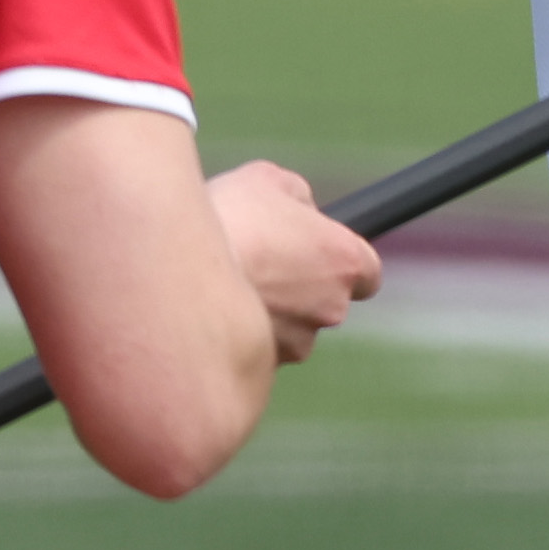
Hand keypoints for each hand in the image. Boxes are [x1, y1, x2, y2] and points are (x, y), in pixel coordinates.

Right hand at [207, 160, 380, 364]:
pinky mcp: (266, 368)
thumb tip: (302, 211)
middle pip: (327, 301)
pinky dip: (246, 332)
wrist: (180, 272)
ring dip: (271, 310)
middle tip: (263, 259)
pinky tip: (217, 306)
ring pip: (292, 328)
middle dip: (301, 286)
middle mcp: (331, 308)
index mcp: (345, 261)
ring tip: (233, 280)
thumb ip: (298, 197)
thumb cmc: (229, 218)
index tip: (317, 253)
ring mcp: (298, 343)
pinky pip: (261, 348)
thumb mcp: (268, 181)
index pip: (367, 274)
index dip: (340, 262)